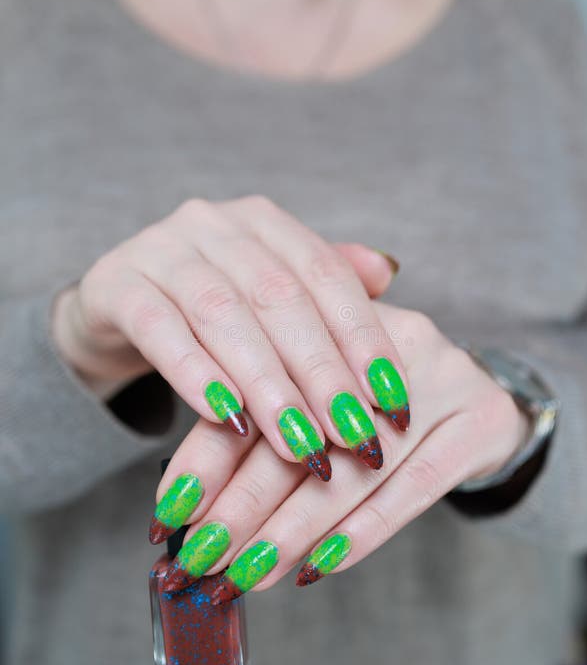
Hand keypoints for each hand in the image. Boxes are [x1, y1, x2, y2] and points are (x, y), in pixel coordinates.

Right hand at [52, 196, 404, 476]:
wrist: (118, 305)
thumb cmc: (209, 308)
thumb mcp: (270, 295)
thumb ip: (324, 286)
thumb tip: (389, 269)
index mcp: (264, 221)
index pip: (326, 274)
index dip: (363, 337)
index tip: (393, 400)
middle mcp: (214, 223)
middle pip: (279, 297)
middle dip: (322, 373)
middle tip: (352, 435)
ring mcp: (160, 248)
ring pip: (223, 315)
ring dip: (268, 385)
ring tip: (300, 443)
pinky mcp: (115, 285)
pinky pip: (159, 330)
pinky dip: (196, 374)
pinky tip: (228, 418)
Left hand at [151, 302, 529, 594]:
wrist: (485, 396)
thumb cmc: (379, 402)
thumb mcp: (321, 393)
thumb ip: (261, 424)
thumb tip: (183, 504)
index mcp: (329, 320)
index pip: (257, 393)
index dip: (208, 456)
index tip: (169, 513)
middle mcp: (382, 344)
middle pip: (300, 435)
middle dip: (240, 507)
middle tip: (196, 561)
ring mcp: (437, 381)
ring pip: (351, 471)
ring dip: (290, 533)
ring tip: (243, 578)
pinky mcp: (477, 424)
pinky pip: (411, 490)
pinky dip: (360, 534)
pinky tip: (316, 569)